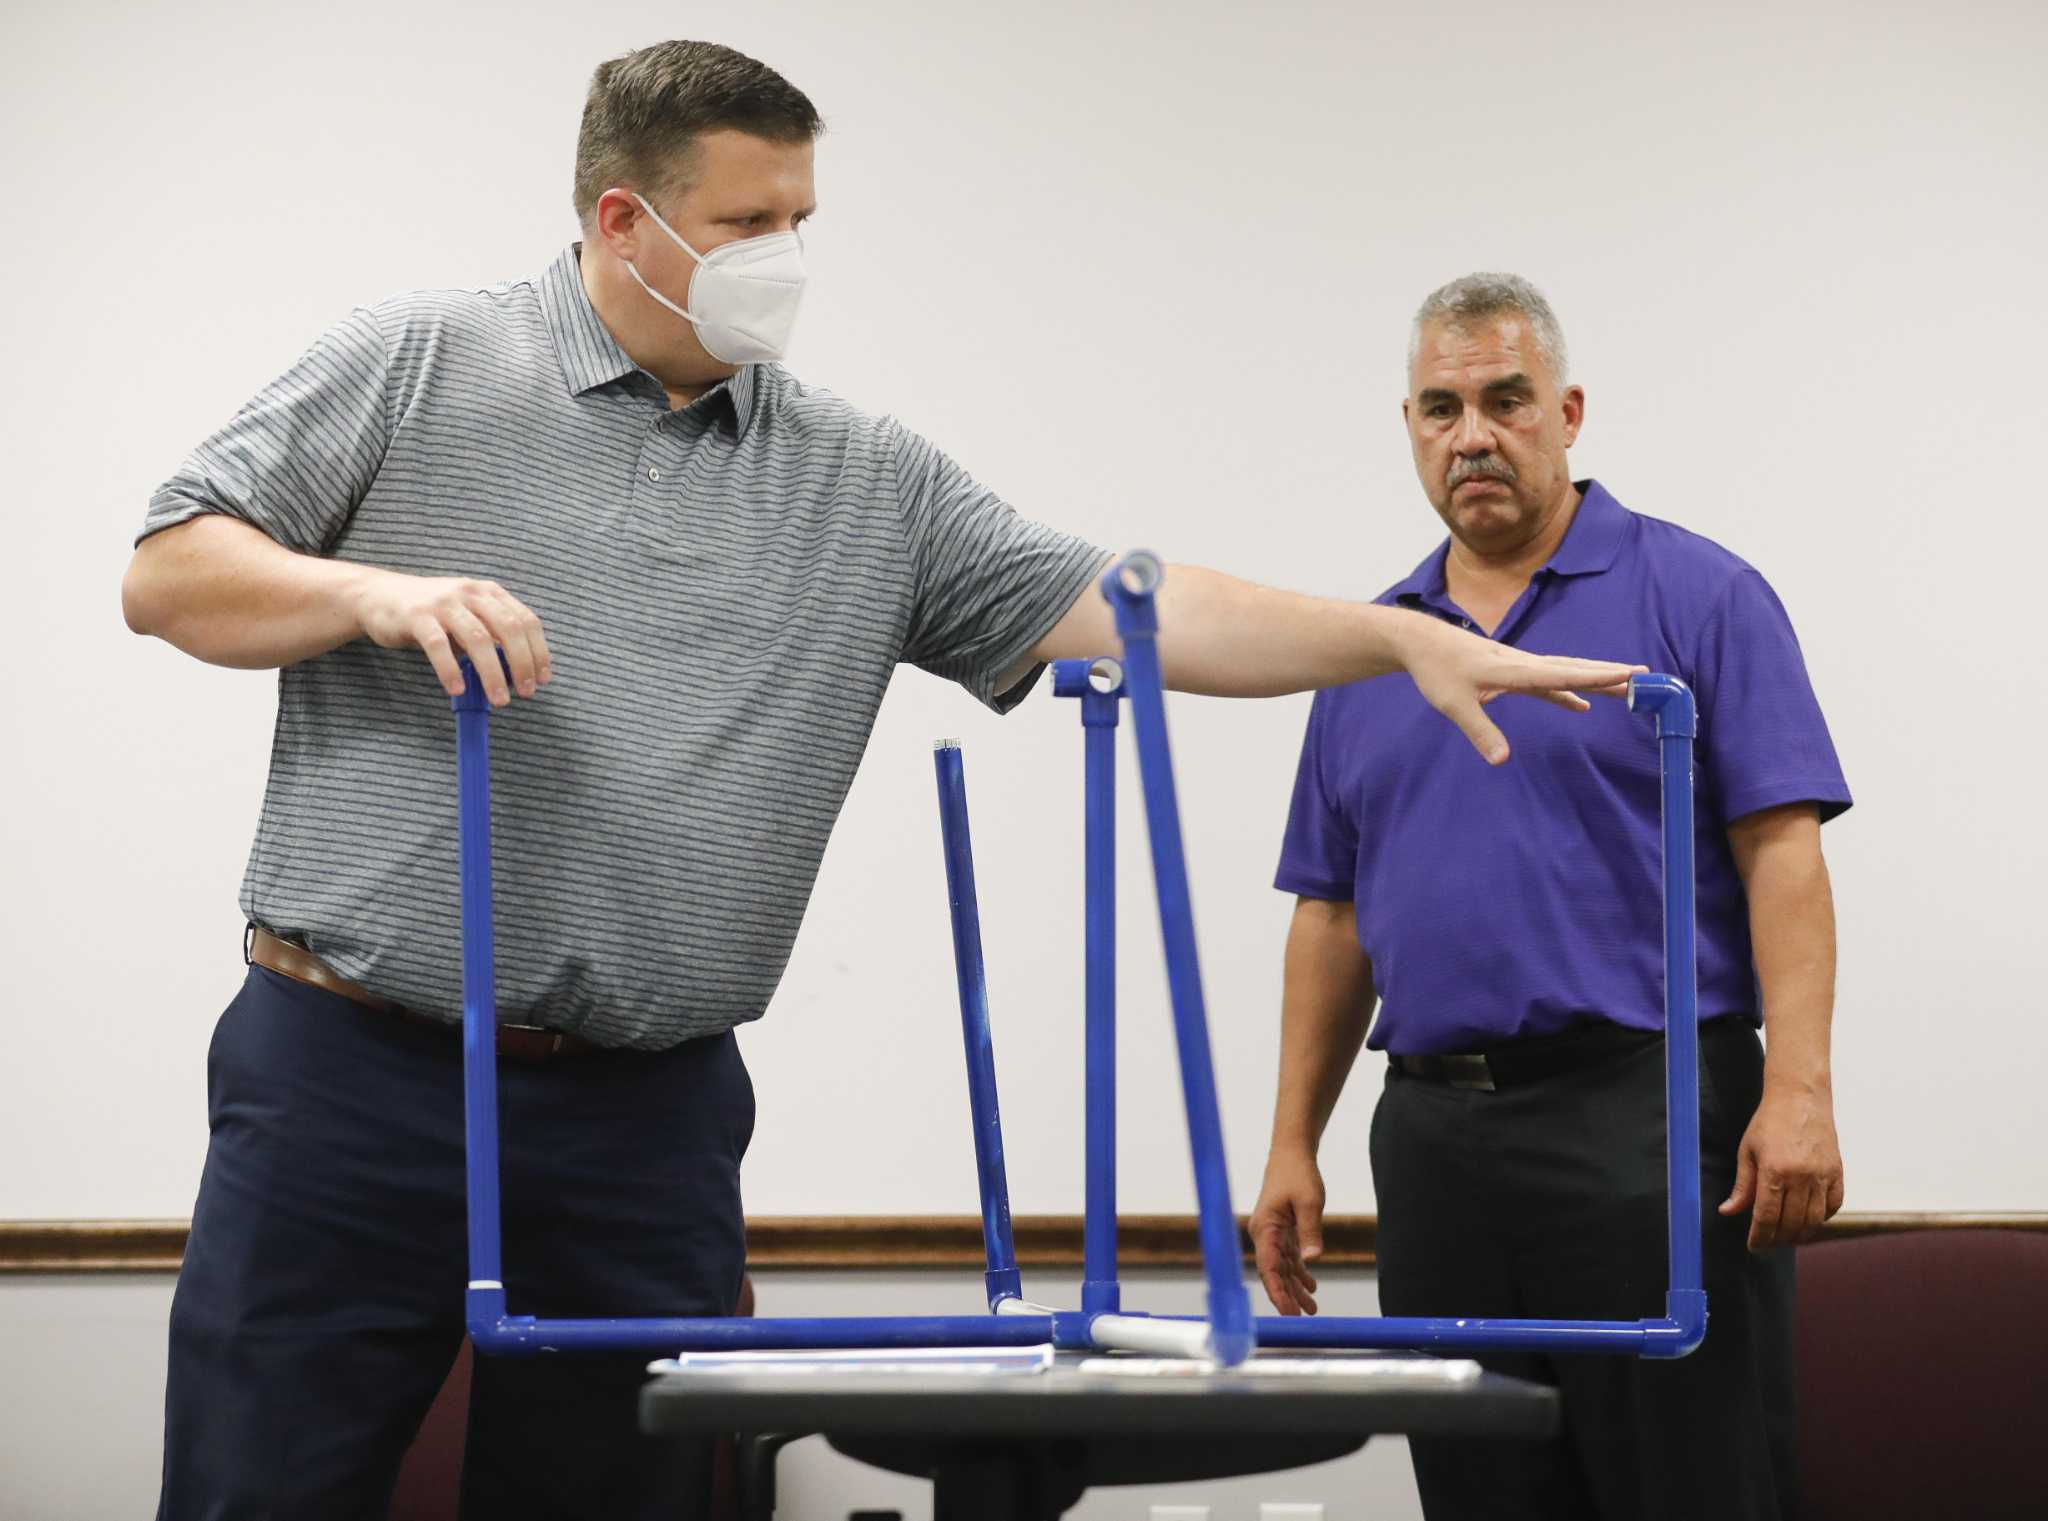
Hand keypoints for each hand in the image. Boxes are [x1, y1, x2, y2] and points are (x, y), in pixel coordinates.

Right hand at [353, 570, 551, 705]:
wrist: (378, 596)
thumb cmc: (431, 613)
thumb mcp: (467, 616)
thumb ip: (491, 637)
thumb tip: (517, 673)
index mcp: (489, 592)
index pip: (526, 620)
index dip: (539, 651)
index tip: (543, 679)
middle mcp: (470, 593)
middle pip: (508, 629)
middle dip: (522, 664)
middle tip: (525, 693)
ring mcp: (443, 603)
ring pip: (478, 639)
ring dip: (493, 674)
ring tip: (499, 699)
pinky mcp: (417, 616)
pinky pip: (438, 646)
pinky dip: (451, 670)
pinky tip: (457, 690)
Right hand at [1249, 1147, 1326, 1315]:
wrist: (1292, 1154)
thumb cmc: (1297, 1174)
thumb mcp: (1310, 1201)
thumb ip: (1310, 1230)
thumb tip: (1312, 1259)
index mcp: (1265, 1228)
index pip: (1268, 1267)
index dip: (1277, 1291)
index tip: (1288, 1311)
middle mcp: (1264, 1234)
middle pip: (1274, 1272)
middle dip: (1287, 1295)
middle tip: (1303, 1317)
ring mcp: (1272, 1234)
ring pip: (1282, 1268)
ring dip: (1295, 1287)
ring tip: (1311, 1309)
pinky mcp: (1282, 1231)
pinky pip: (1288, 1258)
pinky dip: (1299, 1272)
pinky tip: (1311, 1287)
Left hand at [1390, 611, 1639, 765]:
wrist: (1421, 641)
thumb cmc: (1436, 671)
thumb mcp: (1453, 705)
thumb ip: (1479, 731)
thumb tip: (1502, 761)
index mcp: (1513, 670)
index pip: (1562, 675)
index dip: (1596, 677)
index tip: (1629, 677)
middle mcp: (1523, 664)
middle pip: (1574, 670)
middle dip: (1610, 676)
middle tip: (1648, 678)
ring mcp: (1520, 667)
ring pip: (1565, 673)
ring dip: (1595, 679)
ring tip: (1629, 686)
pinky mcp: (1512, 673)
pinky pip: (1548, 682)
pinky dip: (1567, 692)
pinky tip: (1582, 705)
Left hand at [1719, 1081, 1843, 1249]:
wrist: (1800, 1097)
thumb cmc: (1768, 1122)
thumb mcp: (1747, 1151)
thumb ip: (1742, 1186)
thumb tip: (1728, 1212)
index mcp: (1775, 1171)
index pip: (1767, 1217)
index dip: (1759, 1237)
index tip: (1753, 1246)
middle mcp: (1802, 1177)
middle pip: (1791, 1223)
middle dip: (1778, 1239)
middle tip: (1768, 1243)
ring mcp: (1823, 1175)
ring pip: (1814, 1220)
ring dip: (1800, 1234)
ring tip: (1787, 1237)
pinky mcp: (1838, 1172)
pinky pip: (1833, 1206)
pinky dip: (1822, 1219)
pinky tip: (1808, 1220)